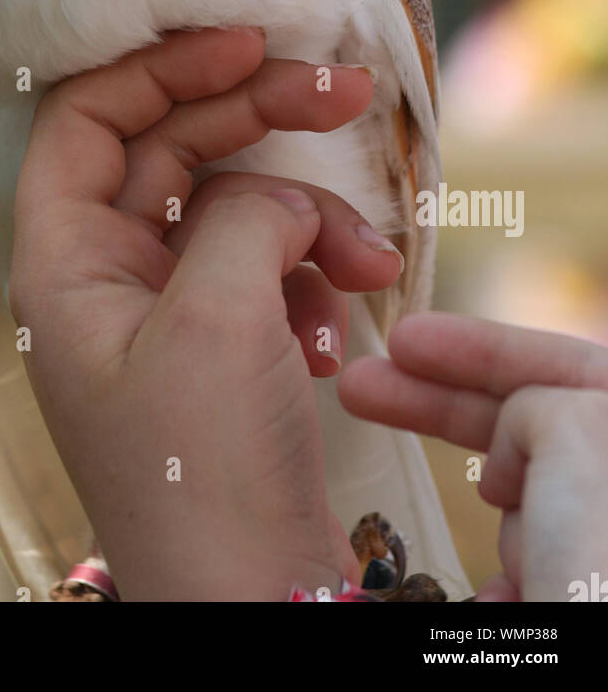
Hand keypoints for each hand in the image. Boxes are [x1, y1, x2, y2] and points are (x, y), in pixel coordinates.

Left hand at [10, 27, 402, 600]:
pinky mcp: (219, 346)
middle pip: (173, 150)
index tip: (244, 43)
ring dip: (308, 223)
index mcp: (64, 261)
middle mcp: (103, 276)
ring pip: (234, 212)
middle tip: (344, 90)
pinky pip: (264, 272)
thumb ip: (242, 216)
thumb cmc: (205, 469)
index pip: (85, 118)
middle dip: (258, 119)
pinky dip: (307, 283)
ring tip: (367, 265)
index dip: (158, 69)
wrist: (253, 600)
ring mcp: (164, 312)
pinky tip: (336, 336)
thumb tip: (278, 194)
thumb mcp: (217, 318)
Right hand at [339, 313, 607, 600]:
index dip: (477, 344)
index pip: (565, 362)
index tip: (400, 340)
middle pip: (536, 423)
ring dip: (500, 533)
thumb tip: (514, 439)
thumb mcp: (571, 431)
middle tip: (362, 388)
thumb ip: (533, 403)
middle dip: (444, 410)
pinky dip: (509, 583)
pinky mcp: (591, 592)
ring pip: (532, 509)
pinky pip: (538, 570)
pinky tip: (501, 606)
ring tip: (513, 585)